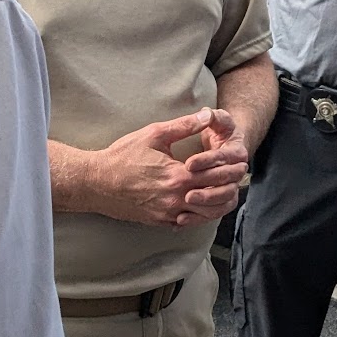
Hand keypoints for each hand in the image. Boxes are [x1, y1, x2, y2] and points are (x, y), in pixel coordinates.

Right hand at [89, 108, 244, 227]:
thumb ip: (184, 125)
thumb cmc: (122, 155)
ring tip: (228, 191)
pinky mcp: (158, 222)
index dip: (231, 168)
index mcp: (177, 176)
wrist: (95, 183)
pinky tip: (205, 204)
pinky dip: (199, 215)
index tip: (242, 162)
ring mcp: (166, 214)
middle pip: (214, 196)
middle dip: (230, 185)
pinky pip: (187, 222)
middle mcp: (174, 199)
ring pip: (204, 214)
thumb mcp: (154, 134)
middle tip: (240, 176)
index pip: (214, 174)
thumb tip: (207, 114)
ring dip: (218, 203)